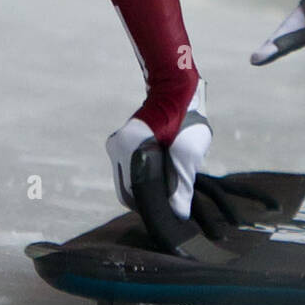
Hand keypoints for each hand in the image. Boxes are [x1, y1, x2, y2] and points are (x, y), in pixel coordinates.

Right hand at [106, 83, 211, 219]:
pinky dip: (143, 172)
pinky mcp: (122, 141)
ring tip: (168, 182)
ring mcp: (117, 143)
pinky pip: (129, 167)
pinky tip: (161, 170)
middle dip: (148, 195)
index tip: (166, 212)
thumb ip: (182, 186)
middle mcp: (116, 147)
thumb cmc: (186, 120)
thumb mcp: (188, 154)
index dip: (149, 206)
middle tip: (170, 199)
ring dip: (146, 184)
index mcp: (127, 148)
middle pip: (128, 188)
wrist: (178, 90)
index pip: (132, 194)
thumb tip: (179, 214)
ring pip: (128, 178)